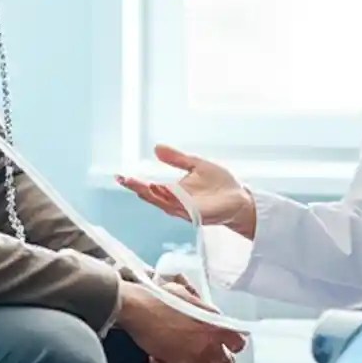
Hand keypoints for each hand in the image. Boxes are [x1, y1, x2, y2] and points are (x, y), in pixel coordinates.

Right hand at [116, 144, 257, 239]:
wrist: (241, 198)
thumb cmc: (220, 184)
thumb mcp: (196, 165)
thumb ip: (177, 159)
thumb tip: (156, 148)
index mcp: (174, 192)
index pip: (150, 189)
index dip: (135, 184)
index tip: (120, 176)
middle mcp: (177, 203)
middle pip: (154, 198)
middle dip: (140, 190)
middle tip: (126, 181)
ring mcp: (188, 210)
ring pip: (167, 204)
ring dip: (155, 196)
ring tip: (143, 185)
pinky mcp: (201, 214)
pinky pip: (185, 208)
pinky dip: (176, 201)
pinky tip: (168, 192)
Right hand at [117, 281, 245, 362]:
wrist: (139, 307)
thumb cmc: (157, 297)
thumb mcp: (184, 292)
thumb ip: (198, 303)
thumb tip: (198, 305)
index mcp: (214, 321)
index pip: (238, 341)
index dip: (231, 344)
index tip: (224, 344)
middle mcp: (210, 341)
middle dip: (217, 362)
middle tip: (205, 357)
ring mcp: (197, 356)